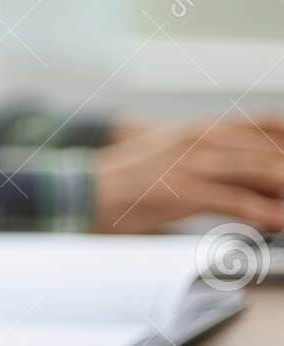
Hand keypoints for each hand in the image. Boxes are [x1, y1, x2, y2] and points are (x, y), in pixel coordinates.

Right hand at [95, 118, 283, 232]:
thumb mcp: (166, 156)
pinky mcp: (186, 192)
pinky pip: (238, 202)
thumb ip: (204, 159)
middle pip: (269, 150)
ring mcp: (195, 164)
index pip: (266, 124)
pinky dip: (265, 213)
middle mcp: (203, 139)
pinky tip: (279, 221)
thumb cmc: (121, 181)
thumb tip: (238, 178)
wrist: (82, 192)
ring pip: (262, 172)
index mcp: (200, 129)